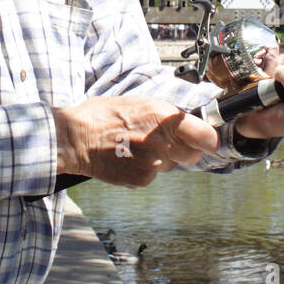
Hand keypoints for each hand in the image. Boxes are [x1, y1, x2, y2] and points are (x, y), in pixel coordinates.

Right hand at [53, 96, 218, 187]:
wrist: (76, 139)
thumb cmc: (103, 116)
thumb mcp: (139, 103)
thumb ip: (165, 115)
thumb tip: (185, 123)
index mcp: (164, 118)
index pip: (206, 137)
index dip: (207, 139)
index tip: (205, 140)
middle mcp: (163, 142)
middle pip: (193, 155)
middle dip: (184, 150)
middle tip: (166, 143)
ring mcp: (153, 164)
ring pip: (172, 166)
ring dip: (162, 159)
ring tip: (136, 148)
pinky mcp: (142, 180)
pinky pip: (153, 176)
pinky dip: (144, 169)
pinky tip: (127, 159)